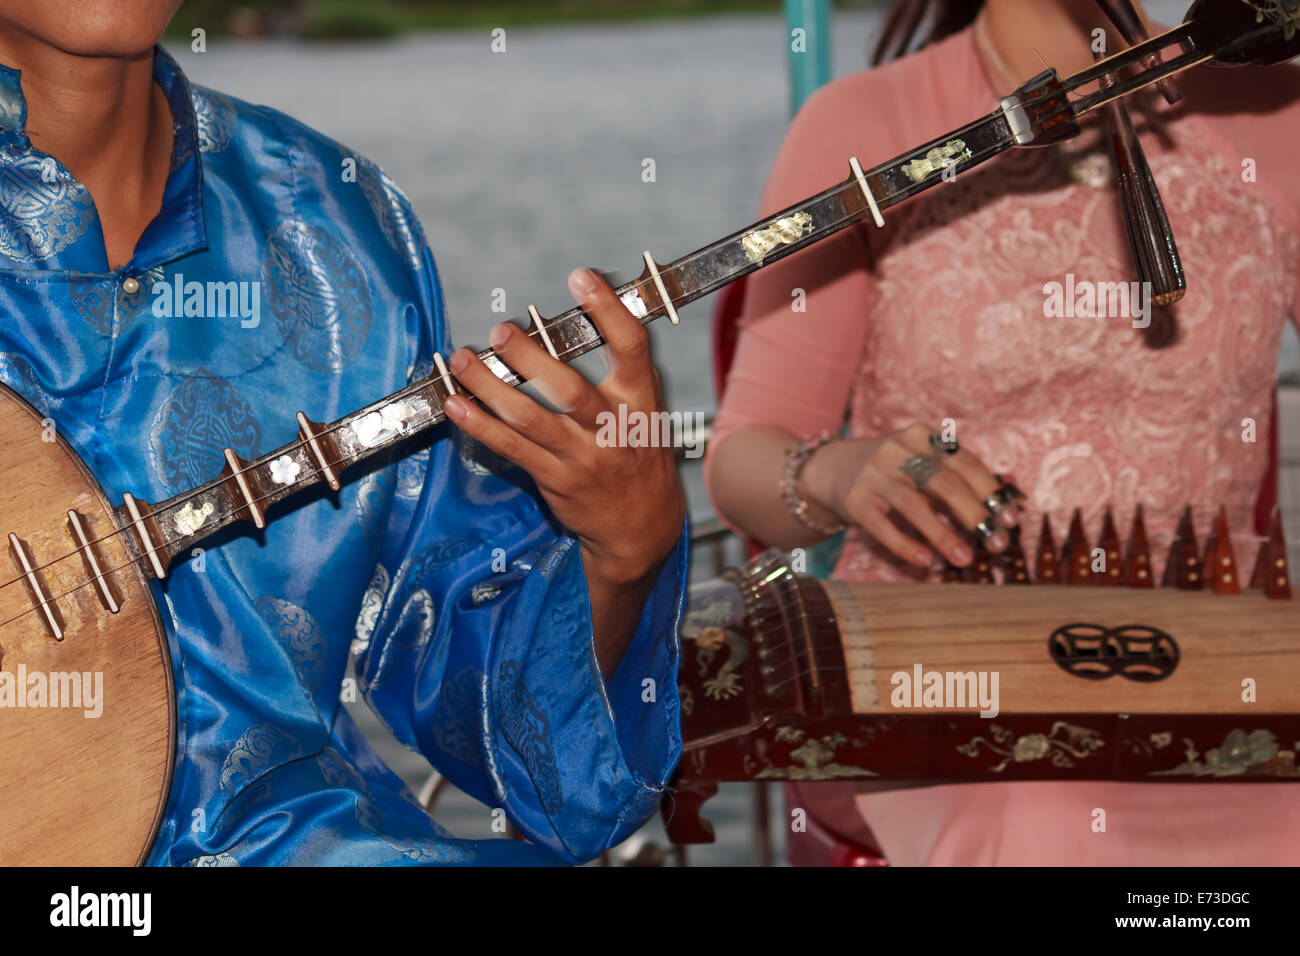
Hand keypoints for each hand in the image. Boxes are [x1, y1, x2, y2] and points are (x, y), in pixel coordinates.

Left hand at [442, 268, 686, 587]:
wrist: (642, 525)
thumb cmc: (638, 454)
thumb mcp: (646, 408)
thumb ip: (623, 368)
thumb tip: (593, 310)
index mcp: (639, 401)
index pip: (631, 348)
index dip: (608, 311)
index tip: (582, 277)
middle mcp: (611, 428)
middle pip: (569, 390)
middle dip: (531, 358)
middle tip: (500, 332)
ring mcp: (581, 457)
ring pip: (529, 419)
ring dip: (490, 388)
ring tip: (462, 361)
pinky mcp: (554, 479)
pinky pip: (511, 449)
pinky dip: (480, 426)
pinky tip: (457, 405)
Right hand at [799, 423, 1021, 568]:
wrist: (832, 469)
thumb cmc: (894, 471)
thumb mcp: (921, 460)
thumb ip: (957, 477)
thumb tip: (1005, 509)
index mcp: (921, 437)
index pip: (964, 462)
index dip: (990, 491)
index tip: (1010, 519)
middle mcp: (897, 450)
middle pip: (943, 482)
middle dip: (974, 514)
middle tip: (996, 543)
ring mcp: (873, 475)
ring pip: (914, 505)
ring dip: (943, 536)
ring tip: (964, 560)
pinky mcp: (854, 500)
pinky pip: (882, 526)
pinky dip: (905, 545)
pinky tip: (925, 562)